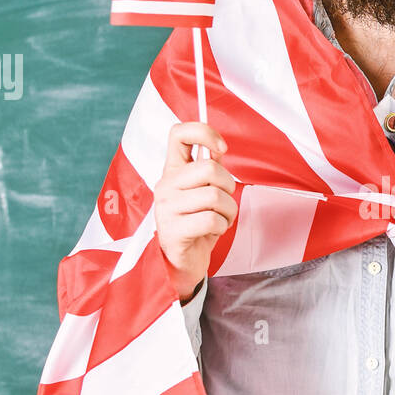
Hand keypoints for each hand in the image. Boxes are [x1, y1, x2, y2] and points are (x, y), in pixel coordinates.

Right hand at [154, 121, 237, 301]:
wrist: (183, 262)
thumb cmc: (196, 225)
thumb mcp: (202, 193)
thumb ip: (208, 169)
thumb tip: (217, 148)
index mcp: (172, 171)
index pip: (178, 133)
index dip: (204, 132)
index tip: (221, 149)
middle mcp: (165, 185)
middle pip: (210, 169)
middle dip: (229, 187)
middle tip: (225, 202)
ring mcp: (166, 208)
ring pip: (215, 196)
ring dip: (228, 211)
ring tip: (220, 220)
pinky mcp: (173, 230)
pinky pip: (211, 219)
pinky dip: (221, 226)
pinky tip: (213, 231)